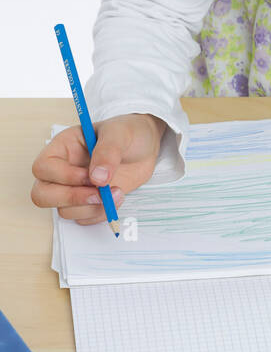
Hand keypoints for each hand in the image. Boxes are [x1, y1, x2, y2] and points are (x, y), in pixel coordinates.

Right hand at [30, 113, 166, 226]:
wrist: (146, 147)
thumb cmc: (128, 133)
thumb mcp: (119, 133)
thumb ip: (107, 152)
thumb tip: (97, 179)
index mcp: (63, 148)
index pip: (43, 168)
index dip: (63, 176)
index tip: (90, 176)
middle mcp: (63, 170)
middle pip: (42, 195)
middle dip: (72, 199)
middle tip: (100, 194)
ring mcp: (74, 188)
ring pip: (65, 210)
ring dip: (93, 208)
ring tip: (119, 192)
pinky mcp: (87, 202)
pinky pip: (83, 218)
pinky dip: (101, 214)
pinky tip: (118, 198)